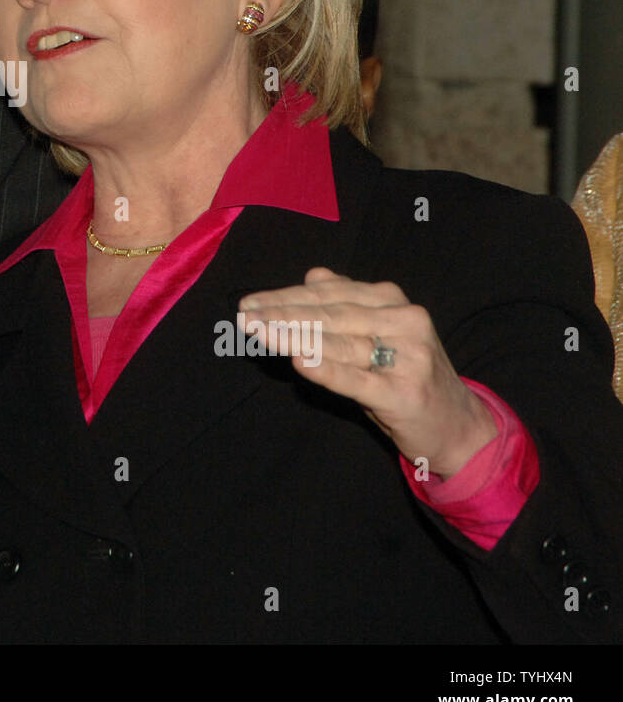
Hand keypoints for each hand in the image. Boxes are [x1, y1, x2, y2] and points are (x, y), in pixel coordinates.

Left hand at [238, 267, 496, 478]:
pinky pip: (357, 379)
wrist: (457, 425)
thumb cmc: (405, 374)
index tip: (248, 303)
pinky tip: (300, 360)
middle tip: (243, 317)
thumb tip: (312, 275)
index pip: (326, 294)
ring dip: (294, 338)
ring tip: (260, 333)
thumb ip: (346, 303)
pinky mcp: (405, 393)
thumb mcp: (378, 332)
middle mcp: (403, 320)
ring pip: (339, 343)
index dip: (284, 297)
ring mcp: (408, 356)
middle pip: (329, 315)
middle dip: (281, 315)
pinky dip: (327, 369)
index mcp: (391, 300)